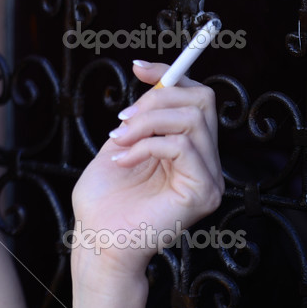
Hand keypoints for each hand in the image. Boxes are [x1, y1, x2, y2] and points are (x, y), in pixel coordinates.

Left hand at [70, 60, 224, 276]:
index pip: (196, 97)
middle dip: (155, 99)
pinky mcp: (204, 192)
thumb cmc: (103, 200)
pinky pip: (182, 146)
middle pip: (201, 99)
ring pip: (191, 118)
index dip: (170, 74)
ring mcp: (209, 177)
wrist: (97, 240)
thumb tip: (149, 73)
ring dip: (145, 123)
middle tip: (122, 121)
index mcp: (188, 148)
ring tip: (118, 142)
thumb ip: (140, 116)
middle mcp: (206, 161)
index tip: (137, 67)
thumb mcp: (119, 143)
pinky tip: (123, 160)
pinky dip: (145, 145)